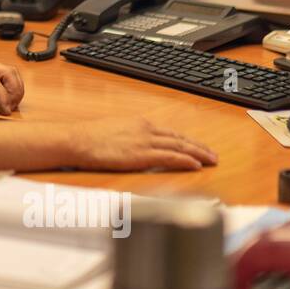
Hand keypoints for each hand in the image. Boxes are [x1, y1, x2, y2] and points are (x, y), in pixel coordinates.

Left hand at [0, 55, 24, 114]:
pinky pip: (2, 77)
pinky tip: (4, 101)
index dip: (3, 97)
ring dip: (14, 87)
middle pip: (8, 71)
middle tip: (10, 108)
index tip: (6, 112)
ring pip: (8, 72)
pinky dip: (9, 87)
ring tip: (9, 105)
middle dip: (15, 90)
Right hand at [69, 116, 217, 170]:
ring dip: (198, 153)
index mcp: (139, 123)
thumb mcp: (113, 132)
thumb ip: (129, 137)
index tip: (198, 146)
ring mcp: (145, 142)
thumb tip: (134, 145)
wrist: (77, 140)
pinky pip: (170, 157)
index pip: (170, 133)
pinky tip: (196, 164)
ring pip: (179, 146)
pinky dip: (186, 160)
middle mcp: (146, 130)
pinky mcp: (141, 155)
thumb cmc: (88, 139)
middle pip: (179, 138)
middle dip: (198, 146)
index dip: (187, 140)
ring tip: (211, 160)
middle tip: (213, 155)